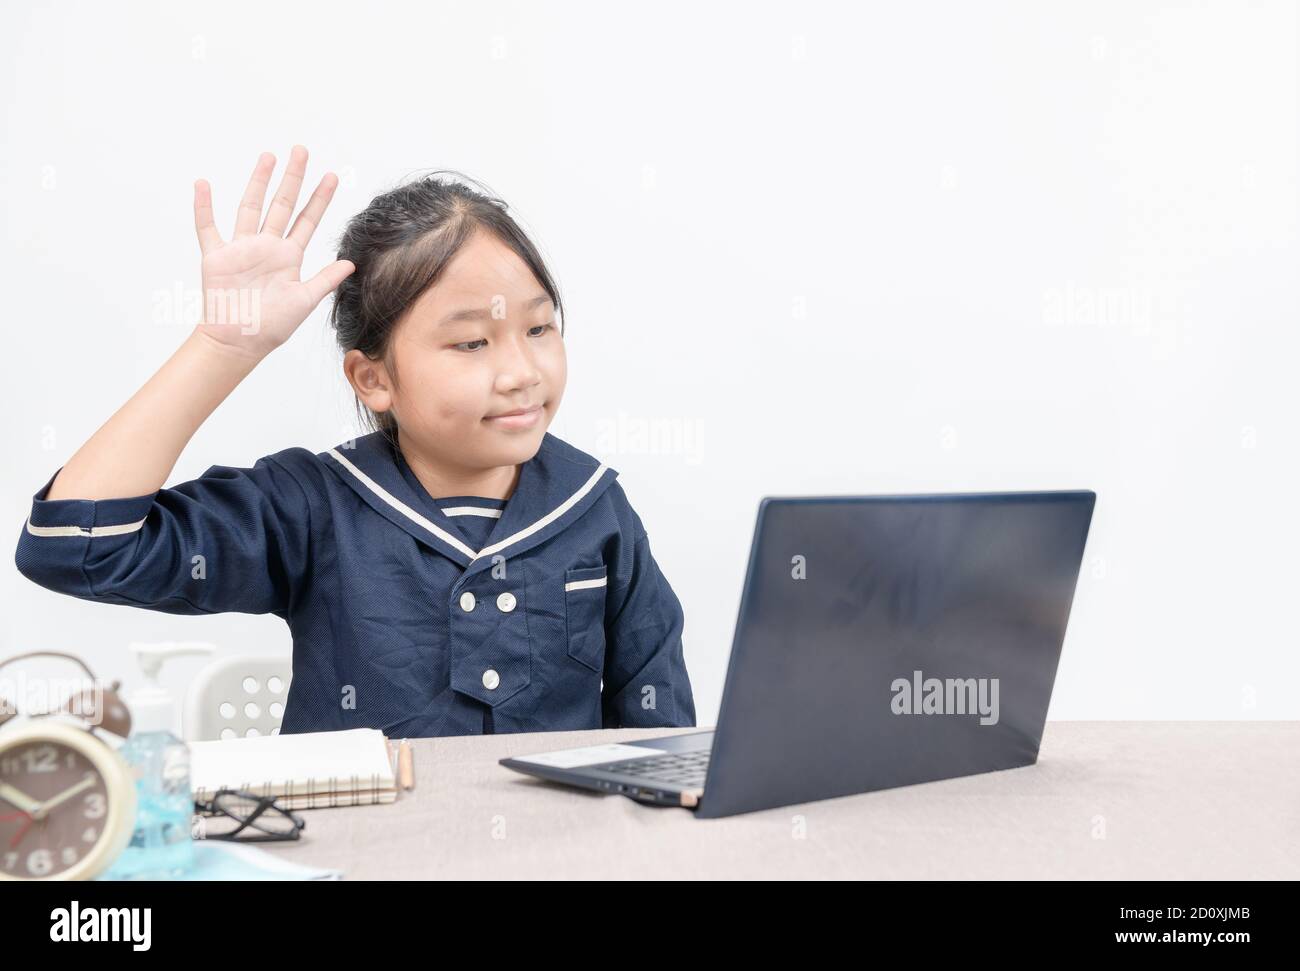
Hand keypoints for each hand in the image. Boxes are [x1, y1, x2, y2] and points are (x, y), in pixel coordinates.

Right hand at [193, 146, 354, 359]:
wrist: (239, 342)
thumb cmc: (271, 326)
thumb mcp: (305, 301)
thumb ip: (326, 280)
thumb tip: (351, 263)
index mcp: (288, 257)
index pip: (307, 221)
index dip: (320, 199)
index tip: (331, 176)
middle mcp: (266, 247)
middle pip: (281, 205)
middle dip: (292, 178)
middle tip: (301, 150)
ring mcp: (241, 249)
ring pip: (250, 207)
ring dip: (258, 182)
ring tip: (268, 157)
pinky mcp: (216, 257)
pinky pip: (207, 228)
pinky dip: (203, 207)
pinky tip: (203, 184)